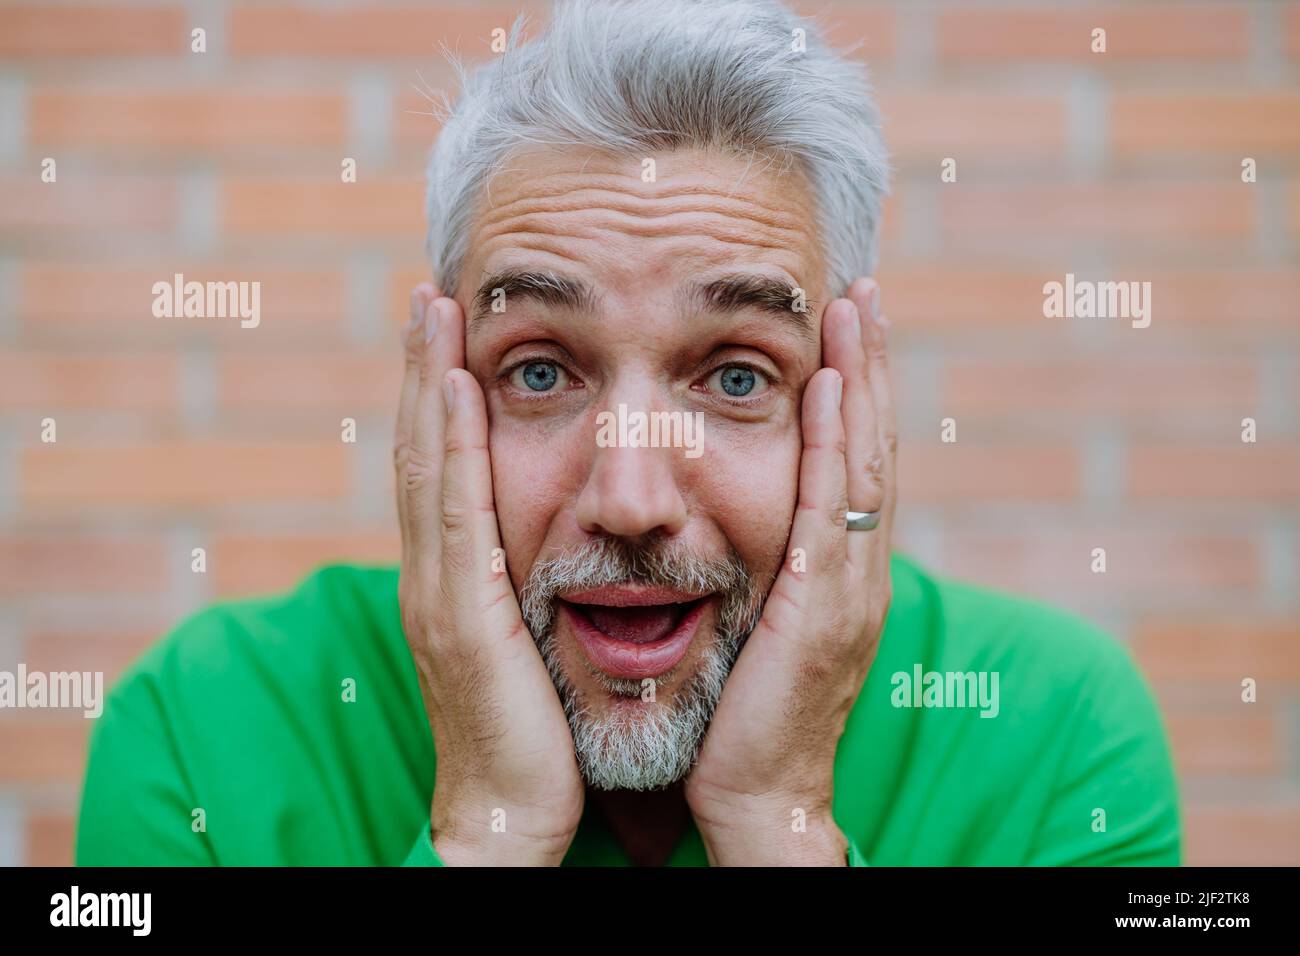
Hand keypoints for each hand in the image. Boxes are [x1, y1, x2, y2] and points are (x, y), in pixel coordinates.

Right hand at [395, 285, 583, 865]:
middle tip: (428, 293)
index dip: (441, 395)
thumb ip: (533, 582)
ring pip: (429, 464)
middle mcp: (436, 571)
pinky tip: (457, 388)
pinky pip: (455, 509)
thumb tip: (563, 538)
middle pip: (424, 449)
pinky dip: (451, 442)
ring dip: (429, 383)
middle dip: (423, 368)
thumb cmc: (535, 729)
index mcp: (458, 576)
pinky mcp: (458, 612)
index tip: (450, 328)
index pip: (445, 467)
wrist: (513, 810)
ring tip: (432, 310)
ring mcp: (438, 588)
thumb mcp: (531, 638)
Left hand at [683, 278, 895, 865]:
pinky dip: (836, 440)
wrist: (755, 797)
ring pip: (862, 461)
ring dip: (862, 382)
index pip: (851, 465)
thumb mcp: (755, 627)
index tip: (845, 329)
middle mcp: (856, 569)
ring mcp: (848, 585)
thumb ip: (758, 571)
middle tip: (864, 294)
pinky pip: (834, 504)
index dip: (854, 395)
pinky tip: (830, 384)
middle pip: (870, 447)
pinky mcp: (823, 604)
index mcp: (836, 573)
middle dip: (869, 368)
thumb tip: (731, 527)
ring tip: (855, 311)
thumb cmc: (741, 716)